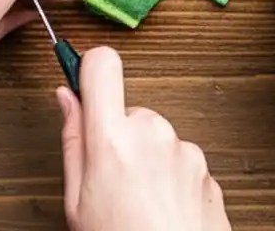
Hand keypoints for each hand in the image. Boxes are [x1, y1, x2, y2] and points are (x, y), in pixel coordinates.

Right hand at [58, 47, 230, 230]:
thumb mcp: (78, 200)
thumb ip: (72, 140)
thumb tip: (66, 99)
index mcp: (113, 138)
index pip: (103, 63)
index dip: (90, 67)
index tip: (83, 79)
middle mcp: (154, 133)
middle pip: (129, 109)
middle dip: (118, 134)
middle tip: (110, 179)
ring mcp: (186, 150)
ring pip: (156, 136)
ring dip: (147, 159)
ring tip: (138, 203)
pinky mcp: (208, 169)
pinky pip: (180, 160)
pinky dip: (170, 179)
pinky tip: (161, 210)